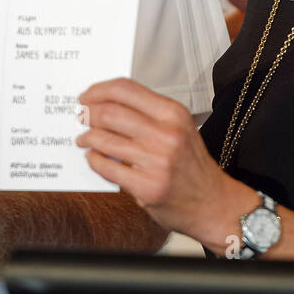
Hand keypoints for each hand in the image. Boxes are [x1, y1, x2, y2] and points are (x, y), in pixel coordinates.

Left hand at [76, 79, 253, 246]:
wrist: (213, 203)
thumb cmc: (192, 165)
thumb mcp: (179, 128)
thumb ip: (147, 114)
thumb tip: (105, 104)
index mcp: (173, 114)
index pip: (125, 89)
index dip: (98, 90)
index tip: (86, 96)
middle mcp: (166, 134)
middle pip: (110, 112)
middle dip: (88, 113)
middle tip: (81, 117)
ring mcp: (156, 161)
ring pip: (104, 139)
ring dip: (86, 137)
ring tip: (83, 139)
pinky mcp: (147, 187)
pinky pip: (106, 166)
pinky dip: (94, 160)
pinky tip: (94, 158)